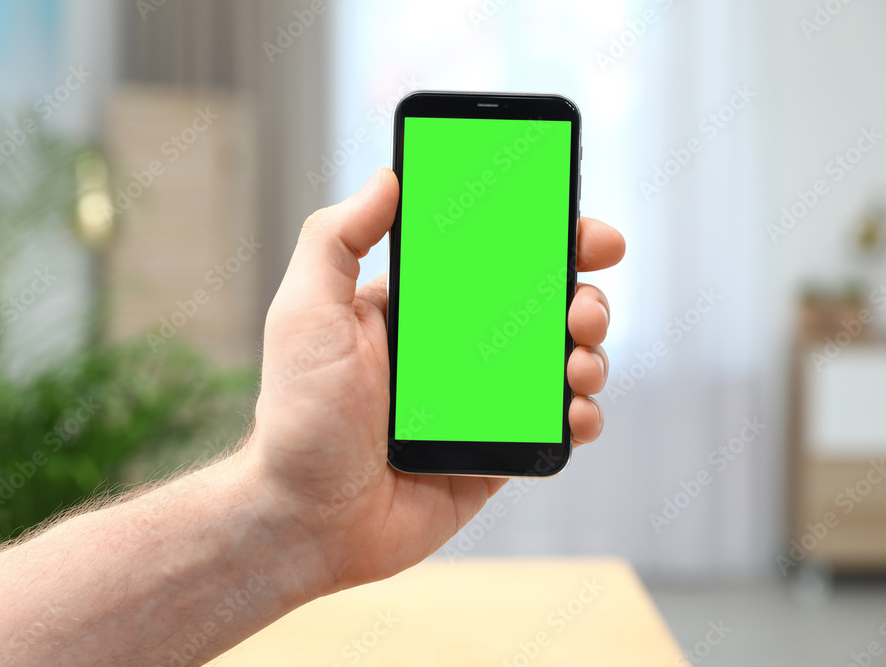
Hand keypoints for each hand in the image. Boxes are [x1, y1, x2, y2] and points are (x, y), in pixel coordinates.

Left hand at [243, 168, 624, 594]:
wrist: (305, 521)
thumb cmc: (296, 417)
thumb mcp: (305, 312)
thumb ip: (337, 239)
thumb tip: (387, 177)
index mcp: (420, 307)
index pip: (493, 257)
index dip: (545, 237)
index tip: (582, 229)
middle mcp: (456, 348)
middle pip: (543, 305)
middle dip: (583, 295)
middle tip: (583, 307)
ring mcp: (481, 401)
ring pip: (560, 362)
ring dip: (590, 352)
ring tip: (579, 363)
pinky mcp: (496, 451)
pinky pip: (554, 426)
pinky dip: (580, 416)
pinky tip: (574, 414)